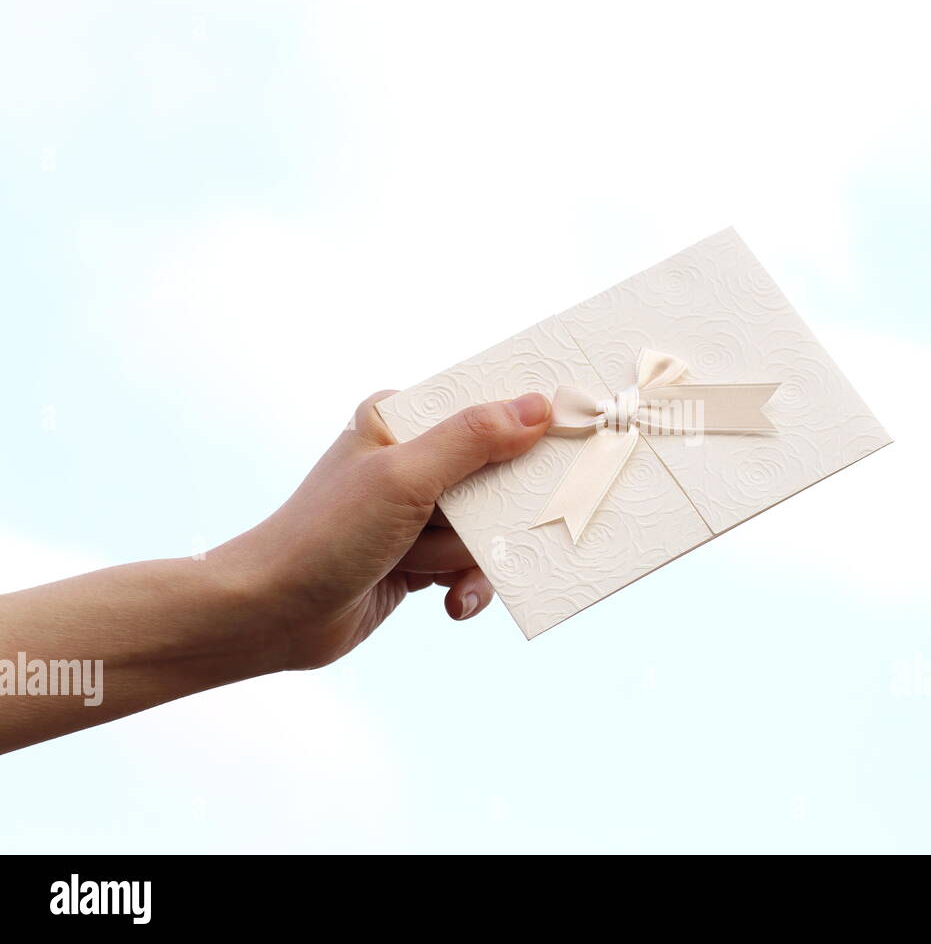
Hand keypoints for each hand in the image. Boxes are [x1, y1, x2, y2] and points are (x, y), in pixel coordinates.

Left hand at [217, 391, 551, 669]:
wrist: (271, 615)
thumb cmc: (326, 535)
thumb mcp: (405, 478)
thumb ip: (473, 439)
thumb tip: (539, 405)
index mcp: (401, 420)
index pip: (481, 408)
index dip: (525, 427)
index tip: (568, 438)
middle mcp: (410, 461)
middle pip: (495, 477)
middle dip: (490, 516)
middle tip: (485, 527)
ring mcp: (415, 513)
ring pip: (487, 530)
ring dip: (462, 558)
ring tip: (421, 568)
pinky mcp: (417, 559)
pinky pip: (471, 568)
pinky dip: (462, 587)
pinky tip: (446, 603)